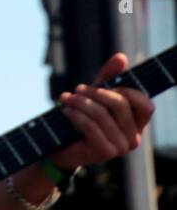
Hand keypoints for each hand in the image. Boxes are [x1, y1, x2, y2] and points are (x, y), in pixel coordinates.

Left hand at [48, 52, 154, 170]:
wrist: (62, 145)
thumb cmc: (83, 117)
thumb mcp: (96, 95)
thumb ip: (109, 77)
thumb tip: (121, 57)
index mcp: (137, 123)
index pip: (146, 105)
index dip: (128, 91)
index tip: (107, 84)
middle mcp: (134, 137)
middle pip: (121, 105)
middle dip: (96, 92)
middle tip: (78, 88)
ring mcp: (121, 147)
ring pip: (102, 114)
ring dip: (80, 102)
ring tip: (65, 98)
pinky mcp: (105, 153)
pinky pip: (91, 127)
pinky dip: (75, 115)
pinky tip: (66, 110)